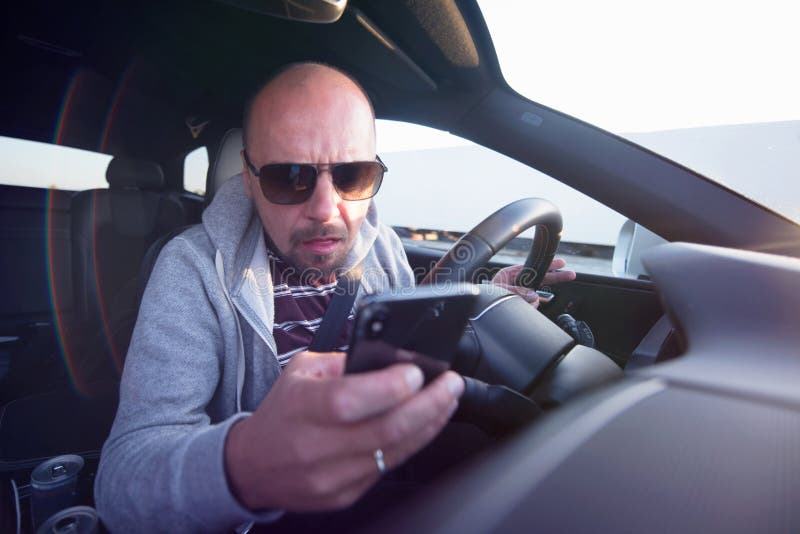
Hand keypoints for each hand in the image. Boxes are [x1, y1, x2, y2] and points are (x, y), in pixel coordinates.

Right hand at [224, 349, 463, 511]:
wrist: (251, 466)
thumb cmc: (282, 412)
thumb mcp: (302, 372)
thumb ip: (344, 362)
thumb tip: (391, 357)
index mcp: (302, 408)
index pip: (350, 400)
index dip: (390, 387)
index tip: (416, 371)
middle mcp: (315, 446)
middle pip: (385, 429)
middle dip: (429, 403)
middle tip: (450, 384)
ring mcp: (331, 476)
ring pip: (395, 451)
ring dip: (430, 423)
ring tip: (447, 400)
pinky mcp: (344, 495)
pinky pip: (388, 467)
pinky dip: (413, 442)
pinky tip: (426, 424)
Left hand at [490, 258, 575, 306]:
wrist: (476, 313)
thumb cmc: (484, 298)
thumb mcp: (500, 292)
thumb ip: (518, 293)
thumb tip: (534, 296)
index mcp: (509, 274)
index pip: (533, 267)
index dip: (548, 266)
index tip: (562, 264)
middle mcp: (515, 282)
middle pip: (539, 278)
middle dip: (555, 278)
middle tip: (571, 275)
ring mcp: (518, 294)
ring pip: (535, 297)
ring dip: (534, 302)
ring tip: (525, 304)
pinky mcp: (519, 304)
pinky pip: (531, 305)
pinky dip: (532, 307)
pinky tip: (533, 305)